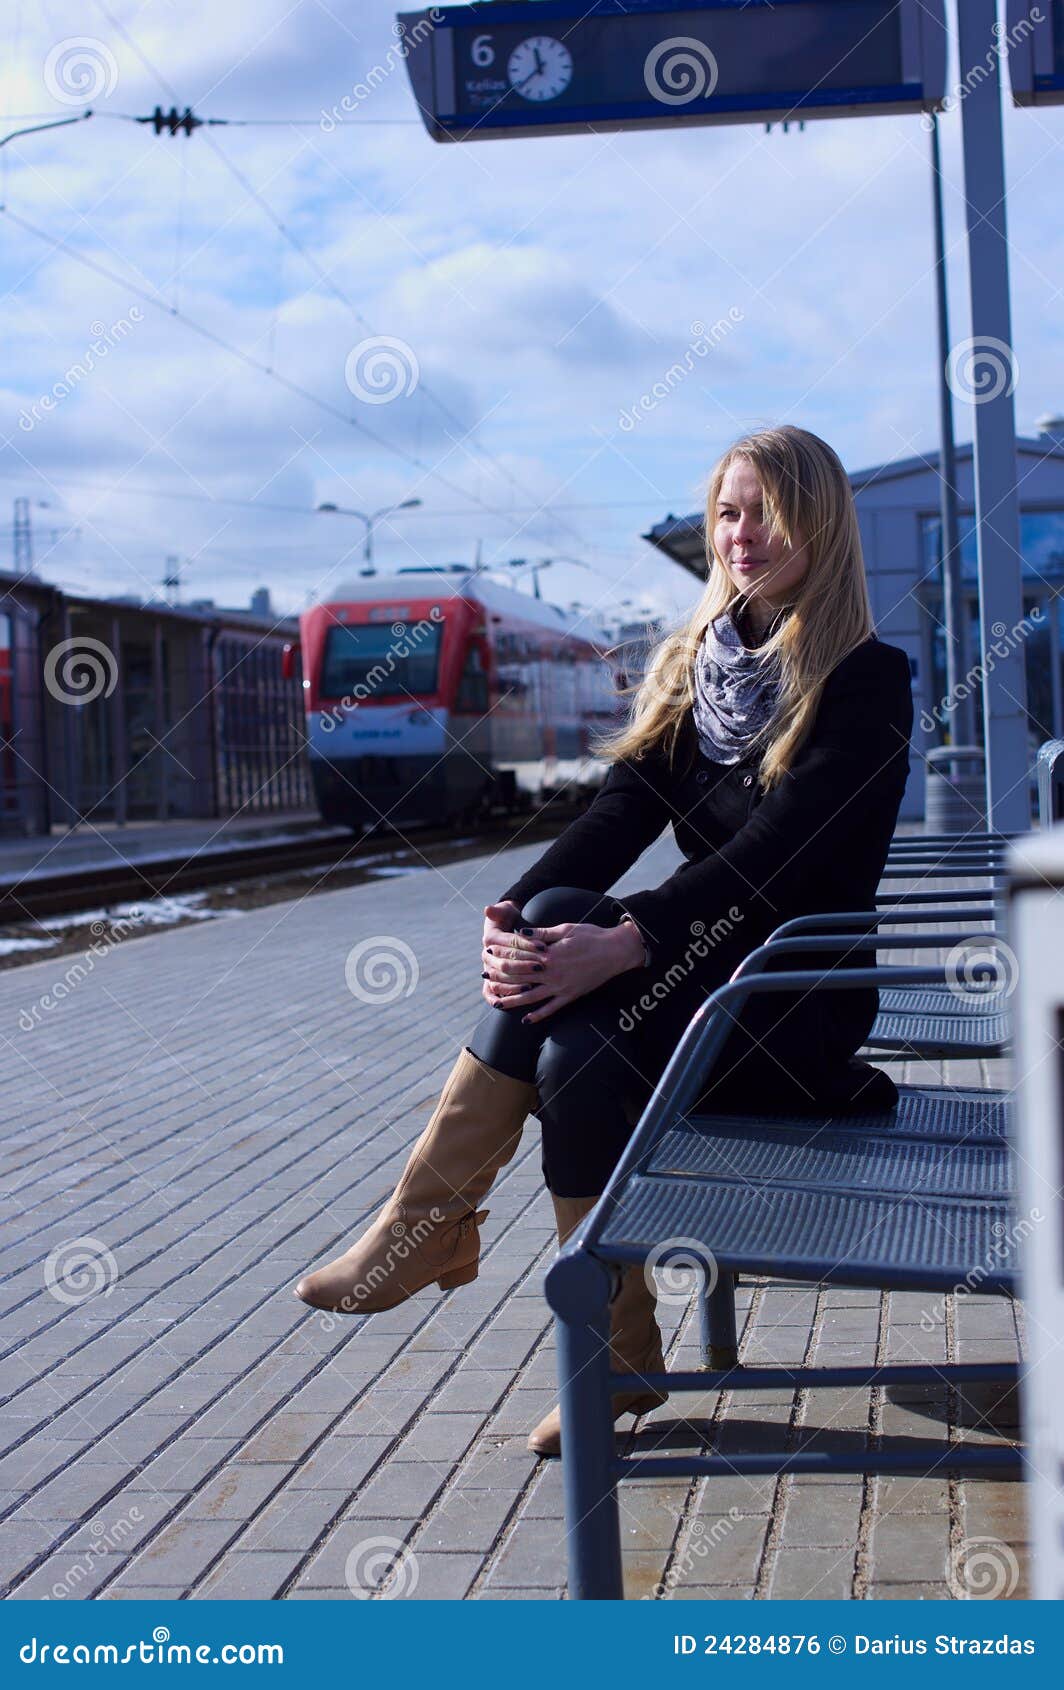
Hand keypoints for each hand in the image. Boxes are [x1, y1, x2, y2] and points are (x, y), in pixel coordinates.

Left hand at [482, 916, 644, 1022]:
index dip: (502, 955)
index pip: (519, 956)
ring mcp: (562, 987)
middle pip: (520, 978)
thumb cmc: (592, 936)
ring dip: (512, 1000)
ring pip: (531, 997)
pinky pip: (552, 1009)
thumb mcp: (566, 928)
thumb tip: (521, 933)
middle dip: (500, 978)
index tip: (489, 954)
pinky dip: (538, 1016)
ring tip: (496, 1002)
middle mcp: (553, 973)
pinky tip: (526, 1020)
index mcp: (550, 954)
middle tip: (485, 979)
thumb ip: (542, 933)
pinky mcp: (571, 995)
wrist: (616, 951)